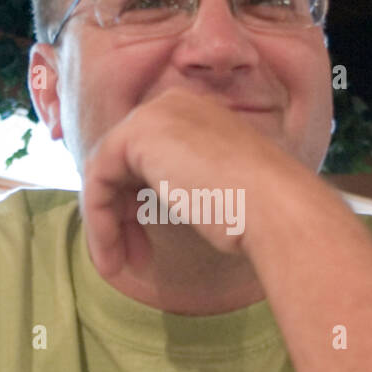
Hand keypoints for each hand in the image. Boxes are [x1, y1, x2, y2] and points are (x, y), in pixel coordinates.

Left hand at [80, 88, 296, 277]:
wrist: (274, 207)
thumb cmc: (257, 211)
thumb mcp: (212, 191)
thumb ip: (180, 185)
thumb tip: (140, 206)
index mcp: (195, 114)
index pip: (146, 160)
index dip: (138, 206)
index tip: (145, 249)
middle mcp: (172, 105)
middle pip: (123, 166)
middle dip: (121, 218)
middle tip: (131, 260)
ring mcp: (153, 115)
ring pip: (106, 176)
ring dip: (107, 226)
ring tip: (117, 267)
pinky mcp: (135, 135)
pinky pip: (98, 182)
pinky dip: (99, 222)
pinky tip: (111, 255)